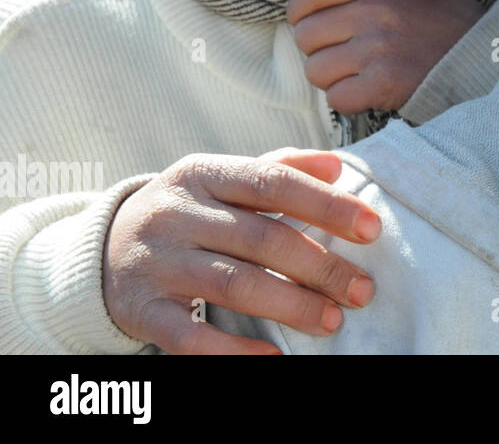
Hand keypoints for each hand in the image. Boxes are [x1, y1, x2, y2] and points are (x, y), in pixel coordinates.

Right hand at [103, 148, 379, 353]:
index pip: (273, 183)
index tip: (372, 228)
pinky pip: (190, 337)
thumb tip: (337, 166)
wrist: (101, 250)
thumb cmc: (188, 212)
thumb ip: (280, 169)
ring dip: (290, 304)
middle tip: (361, 289)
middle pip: (261, 239)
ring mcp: (156, 263)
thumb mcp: (223, 179)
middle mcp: (176, 214)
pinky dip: (233, 350)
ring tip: (332, 320)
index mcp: (203, 174)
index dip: (326, 205)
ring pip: (233, 285)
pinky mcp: (141, 311)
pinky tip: (273, 356)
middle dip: (320, 266)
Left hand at [287, 0, 486, 113]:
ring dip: (331, 78)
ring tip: (354, 76)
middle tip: (337, 55)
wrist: (490, 62)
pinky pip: (337, 97)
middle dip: (316, 50)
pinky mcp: (384, 84)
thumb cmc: (459, 26)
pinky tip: (366, 94)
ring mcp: (377, 49)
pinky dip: (347, 100)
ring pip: (317, 70)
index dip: (299, 10)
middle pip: (307, 35)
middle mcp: (375, 12)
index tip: (307, 21)